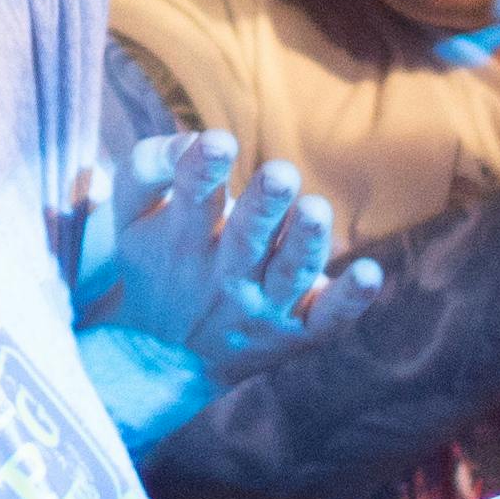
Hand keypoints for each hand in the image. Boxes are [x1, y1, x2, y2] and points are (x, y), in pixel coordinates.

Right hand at [58, 128, 375, 423]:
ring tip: (315, 211)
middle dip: (265, 206)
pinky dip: (349, 299)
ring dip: (305, 244)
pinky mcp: (297, 332)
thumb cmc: (155, 264)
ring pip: (290, 275)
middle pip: (247, 238)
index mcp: (183, 239)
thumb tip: (193, 140)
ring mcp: (262, 307)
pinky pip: (327, 319)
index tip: (218, 142)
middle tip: (280, 174)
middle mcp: (224, 276)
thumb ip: (148, 169)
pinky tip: (370, 274)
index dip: (204, 170)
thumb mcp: (129, 218)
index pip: (192, 200)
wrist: (164, 358)